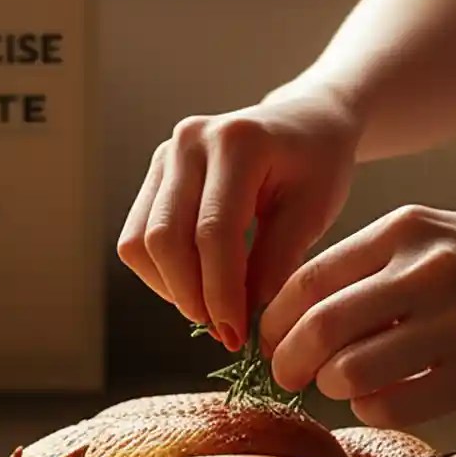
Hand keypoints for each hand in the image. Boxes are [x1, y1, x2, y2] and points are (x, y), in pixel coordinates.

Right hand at [117, 88, 361, 350]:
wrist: (304, 122)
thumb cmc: (318, 164)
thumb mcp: (315, 210)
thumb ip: (279, 260)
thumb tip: (247, 315)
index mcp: (237, 141)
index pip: (213, 232)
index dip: (221, 291)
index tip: (239, 334)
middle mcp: (189, 141)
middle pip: (165, 238)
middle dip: (192, 296)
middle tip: (225, 332)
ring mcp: (164, 155)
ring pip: (141, 241)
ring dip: (172, 289)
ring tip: (213, 312)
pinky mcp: (155, 174)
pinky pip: (138, 237)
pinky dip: (162, 274)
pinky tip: (198, 288)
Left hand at [260, 205, 455, 427]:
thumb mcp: (436, 236)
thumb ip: (371, 265)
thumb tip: (291, 315)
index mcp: (407, 229)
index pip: (309, 278)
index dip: (276, 318)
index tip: (270, 338)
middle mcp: (429, 270)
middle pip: (319, 328)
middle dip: (286, 361)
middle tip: (286, 376)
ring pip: (349, 372)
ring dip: (331, 386)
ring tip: (343, 384)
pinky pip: (392, 405)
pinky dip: (372, 408)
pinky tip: (383, 398)